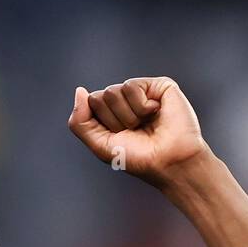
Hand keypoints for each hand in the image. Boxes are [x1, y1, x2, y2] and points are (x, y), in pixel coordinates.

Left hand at [67, 77, 209, 186]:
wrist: (168, 161)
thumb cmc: (137, 157)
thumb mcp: (99, 144)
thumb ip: (80, 122)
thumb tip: (79, 90)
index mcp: (110, 114)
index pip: (90, 104)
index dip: (101, 123)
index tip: (118, 136)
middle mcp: (125, 101)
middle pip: (99, 97)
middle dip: (113, 120)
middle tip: (133, 131)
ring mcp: (141, 92)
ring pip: (112, 91)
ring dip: (127, 115)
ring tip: (144, 123)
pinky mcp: (158, 85)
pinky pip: (131, 86)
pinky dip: (140, 106)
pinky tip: (155, 112)